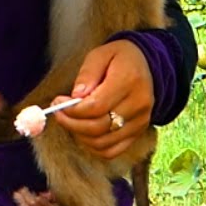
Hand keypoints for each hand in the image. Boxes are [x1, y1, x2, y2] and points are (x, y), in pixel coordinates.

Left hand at [53, 40, 153, 159]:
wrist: (147, 66)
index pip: (96, 106)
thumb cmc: (119, 58)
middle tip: (58, 113)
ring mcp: (140, 122)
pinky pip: (112, 150)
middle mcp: (138, 104)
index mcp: (129, 81)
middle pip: (98, 127)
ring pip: (102, 142)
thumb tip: (75, 97)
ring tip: (70, 120)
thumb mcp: (100, 55)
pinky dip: (93, 146)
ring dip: (79, 135)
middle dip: (71, 123)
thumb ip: (87, 74)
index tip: (58, 102)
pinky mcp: (138, 132)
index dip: (72, 109)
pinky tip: (84, 133)